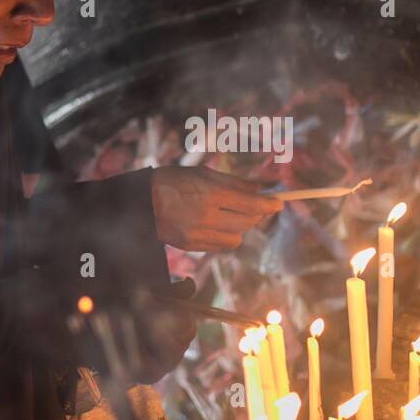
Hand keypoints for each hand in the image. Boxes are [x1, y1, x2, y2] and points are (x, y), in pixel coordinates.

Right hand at [150, 166, 280, 251]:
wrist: (140, 203)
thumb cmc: (172, 180)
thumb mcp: (202, 173)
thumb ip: (233, 182)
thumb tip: (259, 189)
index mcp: (210, 194)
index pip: (251, 204)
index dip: (269, 204)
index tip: (279, 203)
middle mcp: (206, 217)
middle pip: (248, 222)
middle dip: (256, 214)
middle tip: (254, 205)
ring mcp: (198, 235)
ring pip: (237, 238)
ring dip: (239, 226)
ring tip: (228, 213)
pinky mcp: (192, 247)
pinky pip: (221, 245)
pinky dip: (224, 236)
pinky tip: (214, 224)